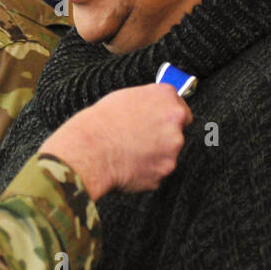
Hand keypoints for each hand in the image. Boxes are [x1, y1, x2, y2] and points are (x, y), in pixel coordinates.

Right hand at [38, 83, 191, 199]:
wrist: (89, 150)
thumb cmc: (99, 123)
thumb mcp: (124, 97)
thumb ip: (148, 102)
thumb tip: (152, 109)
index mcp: (166, 98)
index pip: (181, 109)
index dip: (167, 119)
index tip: (158, 124)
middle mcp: (175, 122)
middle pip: (177, 133)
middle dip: (161, 138)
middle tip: (137, 139)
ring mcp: (171, 150)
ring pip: (167, 155)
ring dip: (153, 156)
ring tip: (128, 152)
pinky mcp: (163, 171)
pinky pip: (156, 172)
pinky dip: (145, 171)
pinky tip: (127, 165)